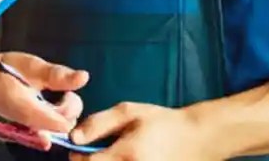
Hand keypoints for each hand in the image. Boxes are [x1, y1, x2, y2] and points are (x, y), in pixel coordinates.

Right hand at [0, 50, 88, 138]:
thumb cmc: (2, 71)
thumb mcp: (30, 65)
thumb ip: (56, 75)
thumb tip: (83, 77)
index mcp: (28, 111)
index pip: (62, 124)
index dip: (70, 107)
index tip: (65, 92)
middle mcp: (29, 127)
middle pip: (64, 127)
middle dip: (68, 108)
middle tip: (59, 90)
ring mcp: (29, 132)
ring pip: (58, 129)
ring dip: (62, 112)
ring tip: (51, 96)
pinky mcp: (28, 133)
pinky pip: (50, 131)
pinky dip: (54, 118)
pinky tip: (46, 105)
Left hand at [69, 102, 215, 160]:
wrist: (195, 139)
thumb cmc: (160, 122)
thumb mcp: (128, 112)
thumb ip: (97, 123)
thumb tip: (73, 137)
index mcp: (126, 154)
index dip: (77, 156)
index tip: (78, 148)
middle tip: (93, 153)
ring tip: (110, 155)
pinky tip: (122, 160)